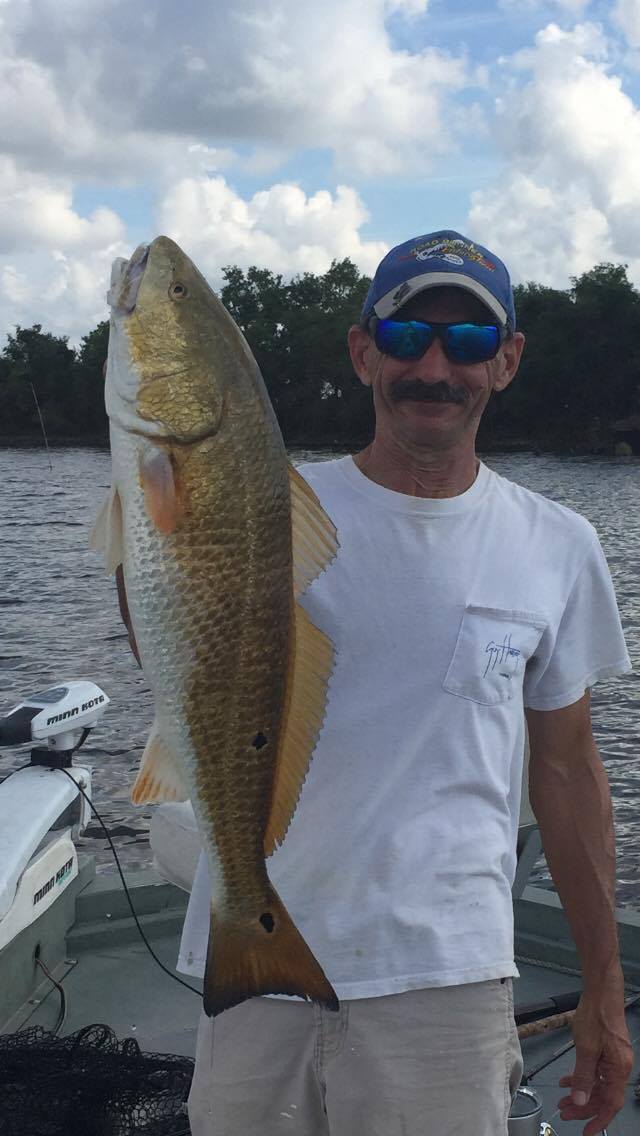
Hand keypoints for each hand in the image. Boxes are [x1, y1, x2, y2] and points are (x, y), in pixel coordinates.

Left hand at [557, 988, 632, 1134]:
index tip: (586, 1131)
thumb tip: (581, 1101)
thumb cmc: (596, 1016)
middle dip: (584, 1106)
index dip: (598, 1120)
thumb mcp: (585, 1049)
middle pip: (603, 1095)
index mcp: (618, 1069)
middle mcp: (619, 1067)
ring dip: (580, 1092)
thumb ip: (583, 1076)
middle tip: (564, 1112)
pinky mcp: (607, 1050)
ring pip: (597, 1083)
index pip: (611, 1104)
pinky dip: (582, 1076)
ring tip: (562, 1099)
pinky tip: (567, 1080)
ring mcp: (613, 1058)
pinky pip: (595, 1070)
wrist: (601, 991)